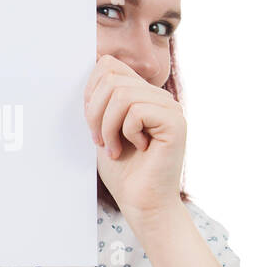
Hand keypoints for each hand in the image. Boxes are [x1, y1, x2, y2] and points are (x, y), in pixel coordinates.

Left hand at [84, 54, 186, 218]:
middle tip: (99, 140)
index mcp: (142, 94)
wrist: (142, 204)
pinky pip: (137, 111)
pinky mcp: (175, 122)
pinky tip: (137, 148)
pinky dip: (126, 132)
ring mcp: (169, 108)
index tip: (92, 123)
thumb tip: (93, 62)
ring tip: (113, 147)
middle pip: (112, 76)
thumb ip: (101, 98)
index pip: (109, 65)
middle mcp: (159, 97)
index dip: (91, 92)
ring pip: (122, 93)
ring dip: (107, 125)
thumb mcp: (103, 128)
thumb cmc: (123, 172)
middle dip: (94, 111)